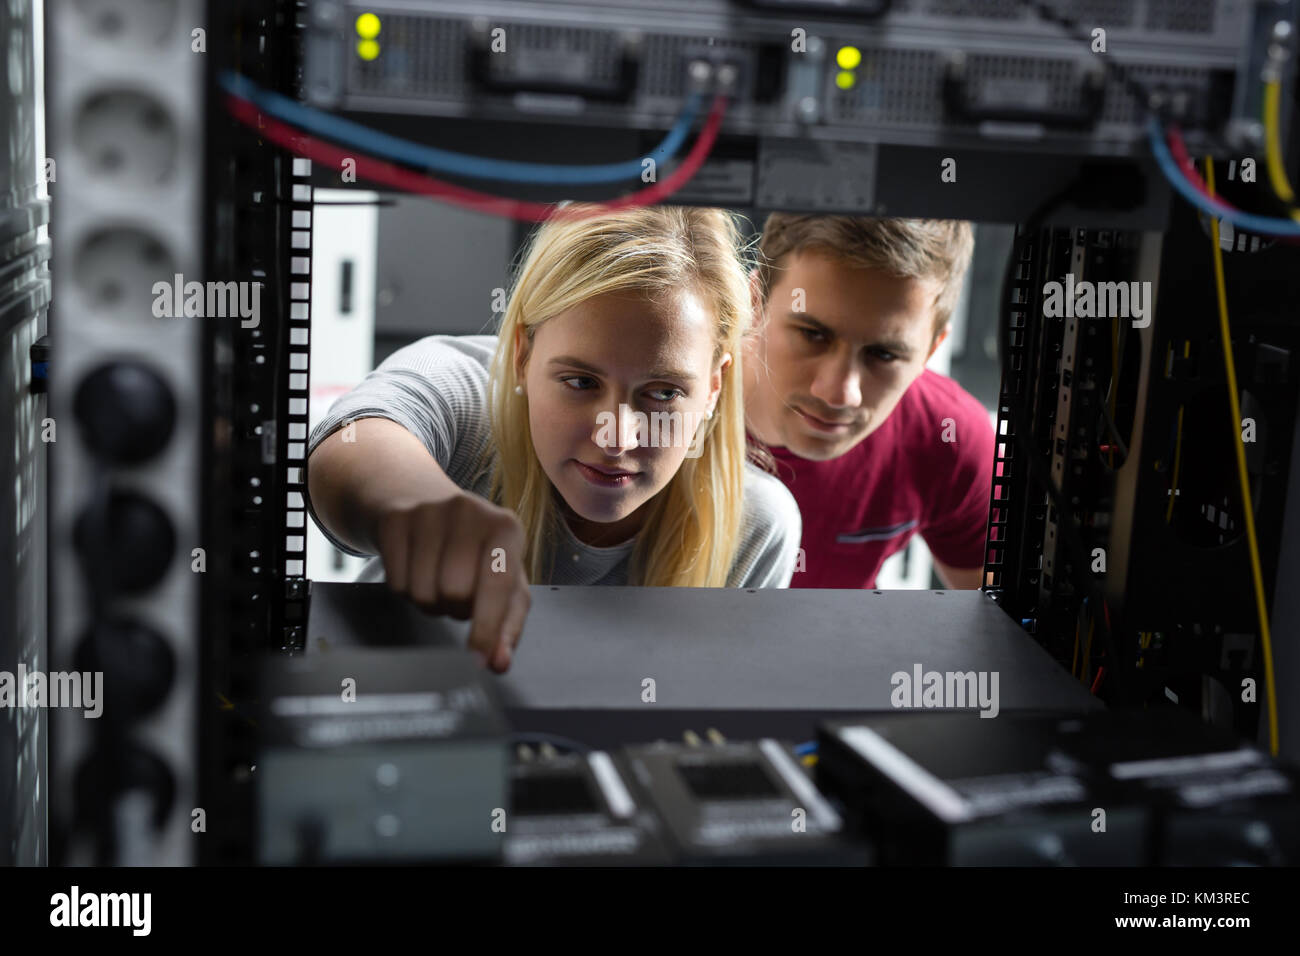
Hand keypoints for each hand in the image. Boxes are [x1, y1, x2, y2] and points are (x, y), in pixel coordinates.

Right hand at [372, 492, 530, 672]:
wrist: (426, 506)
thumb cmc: (474, 550)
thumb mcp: (503, 580)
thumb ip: (508, 624)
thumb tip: (499, 661)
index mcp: (506, 527)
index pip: (498, 584)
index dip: (488, 627)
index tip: (479, 659)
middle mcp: (470, 511)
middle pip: (456, 592)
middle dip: (456, 608)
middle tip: (460, 595)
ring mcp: (429, 511)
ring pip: (423, 592)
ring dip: (431, 602)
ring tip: (439, 580)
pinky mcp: (395, 519)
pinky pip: (397, 583)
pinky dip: (406, 590)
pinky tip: (417, 569)